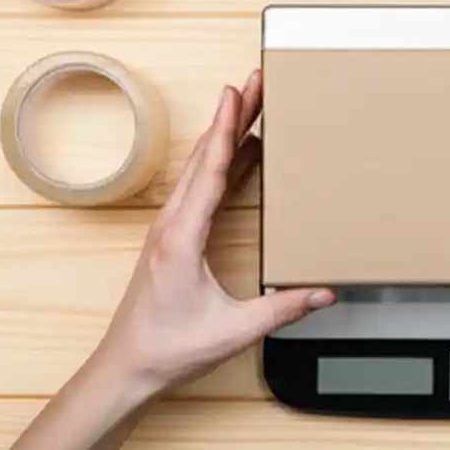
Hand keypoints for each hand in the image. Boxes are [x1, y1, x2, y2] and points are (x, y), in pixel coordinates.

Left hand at [94, 72, 334, 397]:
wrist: (127, 367)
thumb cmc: (168, 348)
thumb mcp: (233, 330)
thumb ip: (281, 309)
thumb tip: (322, 291)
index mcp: (182, 237)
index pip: (209, 170)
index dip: (226, 128)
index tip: (236, 92)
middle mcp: (171, 225)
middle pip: (206, 158)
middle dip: (233, 118)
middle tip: (256, 83)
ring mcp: (169, 230)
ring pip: (201, 170)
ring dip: (226, 137)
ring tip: (252, 108)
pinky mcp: (173, 239)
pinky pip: (200, 189)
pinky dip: (221, 165)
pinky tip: (239, 158)